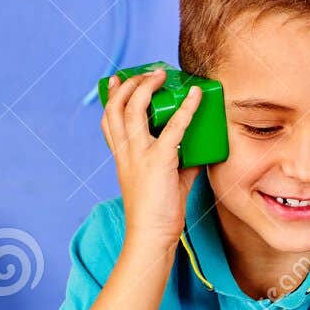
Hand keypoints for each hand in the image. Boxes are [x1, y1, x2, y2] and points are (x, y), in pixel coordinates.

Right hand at [100, 68, 201, 250]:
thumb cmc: (159, 213)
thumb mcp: (168, 181)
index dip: (111, 96)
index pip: (108, 120)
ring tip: (162, 75)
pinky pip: (174, 127)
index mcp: (121, 156)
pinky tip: (195, 96)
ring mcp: (139, 155)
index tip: (117, 80)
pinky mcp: (159, 161)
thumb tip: (201, 149)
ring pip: (134, 109)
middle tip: (147, 74)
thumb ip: (182, 163)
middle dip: (130, 84)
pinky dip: (187, 109)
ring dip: (147, 87)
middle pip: (116, 107)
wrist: (152, 236)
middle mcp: (125, 152)